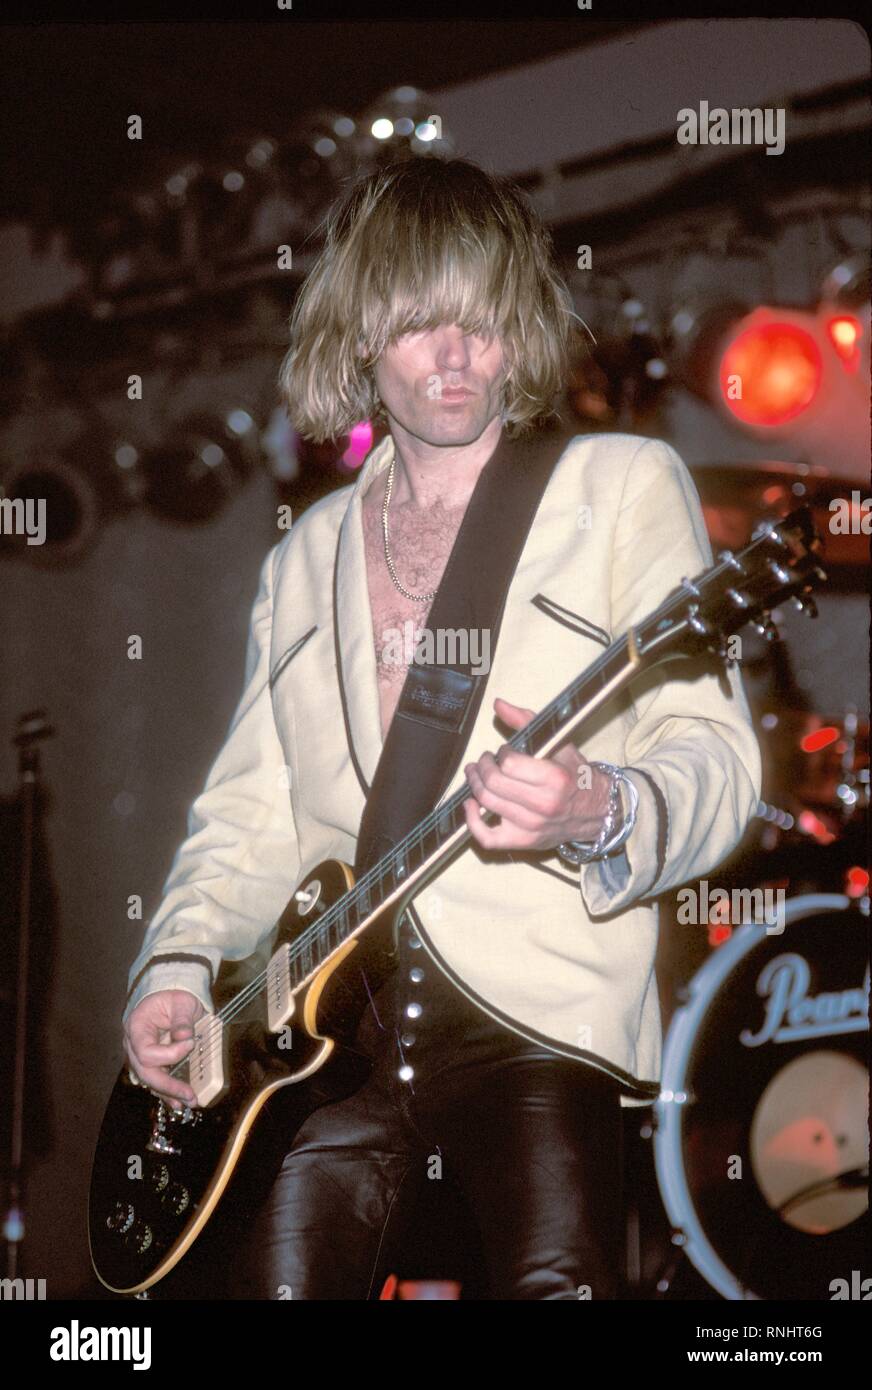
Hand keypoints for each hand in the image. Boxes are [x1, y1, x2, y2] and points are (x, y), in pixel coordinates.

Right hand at [124, 989, 204, 1109]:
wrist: (167, 998)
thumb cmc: (172, 998)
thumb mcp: (181, 1002)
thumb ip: (182, 1019)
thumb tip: (185, 1037)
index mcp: (136, 1027)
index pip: (147, 1052)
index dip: (170, 1054)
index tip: (191, 1044)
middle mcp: (133, 1045)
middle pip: (145, 1072)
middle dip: (168, 1086)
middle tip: (189, 1095)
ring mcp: (139, 1056)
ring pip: (150, 1080)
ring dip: (169, 1094)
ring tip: (188, 1102)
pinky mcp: (150, 1063)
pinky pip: (156, 1080)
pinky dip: (168, 1092)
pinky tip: (179, 1101)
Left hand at [462, 697, 611, 852]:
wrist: (597, 812)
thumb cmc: (577, 776)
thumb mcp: (560, 744)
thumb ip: (527, 721)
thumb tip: (498, 704)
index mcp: (555, 779)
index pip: (509, 764)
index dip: (501, 753)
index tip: (505, 751)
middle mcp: (543, 805)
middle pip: (494, 783)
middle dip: (483, 766)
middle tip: (485, 760)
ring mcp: (531, 826)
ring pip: (487, 803)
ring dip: (475, 784)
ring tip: (476, 774)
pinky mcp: (523, 841)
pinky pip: (488, 838)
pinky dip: (472, 822)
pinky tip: (471, 805)